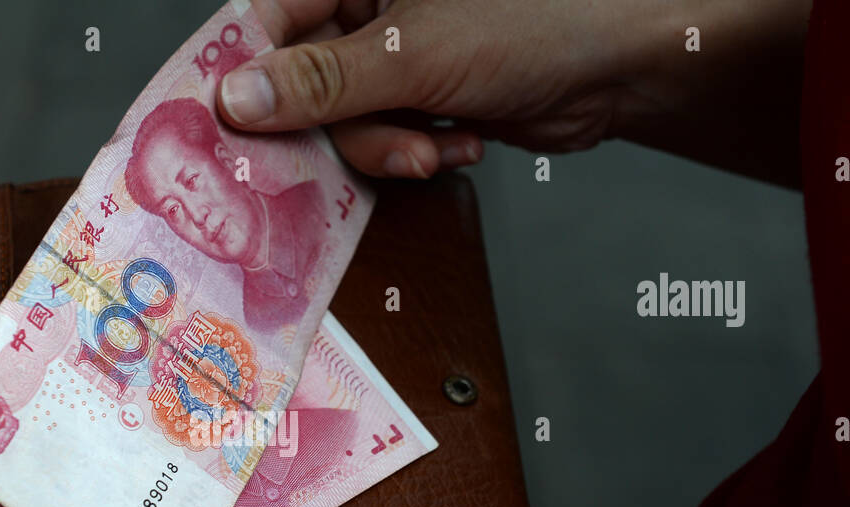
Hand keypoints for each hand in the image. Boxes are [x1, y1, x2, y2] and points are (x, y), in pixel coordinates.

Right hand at [218, 0, 811, 185]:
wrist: (626, 63)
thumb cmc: (536, 21)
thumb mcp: (412, 56)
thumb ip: (319, 84)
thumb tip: (236, 98)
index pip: (266, 18)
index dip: (243, 75)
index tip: (224, 125)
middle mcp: (368, 5)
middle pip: (301, 81)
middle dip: (336, 127)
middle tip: (361, 147)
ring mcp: (397, 52)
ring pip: (344, 121)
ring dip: (384, 147)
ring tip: (429, 147)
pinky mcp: (424, 94)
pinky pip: (385, 136)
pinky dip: (415, 150)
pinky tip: (458, 141)